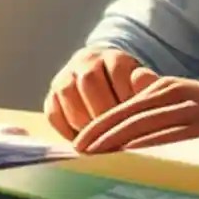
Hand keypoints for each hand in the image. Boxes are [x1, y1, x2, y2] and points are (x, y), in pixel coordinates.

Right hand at [43, 48, 159, 140]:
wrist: (107, 89)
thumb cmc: (130, 94)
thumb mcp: (143, 87)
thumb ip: (147, 86)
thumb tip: (141, 79)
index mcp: (114, 56)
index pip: (117, 71)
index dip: (126, 97)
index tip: (135, 120)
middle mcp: (86, 60)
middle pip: (89, 81)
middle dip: (103, 112)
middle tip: (115, 136)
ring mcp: (65, 76)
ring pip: (67, 93)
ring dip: (83, 121)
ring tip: (98, 142)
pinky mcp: (51, 96)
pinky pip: (52, 112)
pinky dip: (65, 130)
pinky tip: (82, 142)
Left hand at [72, 76, 198, 153]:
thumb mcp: (186, 102)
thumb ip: (159, 108)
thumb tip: (132, 121)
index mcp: (165, 86)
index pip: (124, 106)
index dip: (99, 124)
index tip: (78, 141)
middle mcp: (174, 93)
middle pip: (128, 114)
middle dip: (99, 133)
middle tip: (77, 151)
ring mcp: (190, 108)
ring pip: (144, 125)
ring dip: (116, 142)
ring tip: (95, 157)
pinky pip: (171, 138)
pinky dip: (149, 148)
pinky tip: (132, 159)